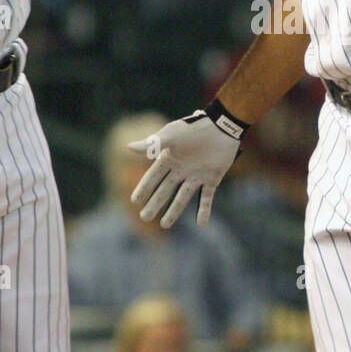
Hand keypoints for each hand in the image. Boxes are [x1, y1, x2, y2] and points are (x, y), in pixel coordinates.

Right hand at [129, 111, 239, 227]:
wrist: (222, 126)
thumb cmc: (195, 127)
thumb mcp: (172, 134)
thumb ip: (153, 143)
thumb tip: (128, 147)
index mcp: (170, 159)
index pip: (153, 177)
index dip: (144, 188)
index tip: (134, 201)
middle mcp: (181, 169)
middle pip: (165, 190)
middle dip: (155, 203)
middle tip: (144, 218)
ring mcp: (197, 175)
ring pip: (183, 197)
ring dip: (174, 211)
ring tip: (165, 225)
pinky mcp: (213, 178)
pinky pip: (207, 197)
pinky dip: (204, 209)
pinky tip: (201, 222)